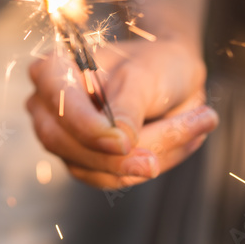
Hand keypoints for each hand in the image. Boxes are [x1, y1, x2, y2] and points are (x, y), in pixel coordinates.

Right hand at [26, 40, 217, 188]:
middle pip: (67, 144)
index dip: (87, 127)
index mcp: (53, 73)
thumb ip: (127, 109)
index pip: (59, 105)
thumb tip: (120, 145)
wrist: (172, 75)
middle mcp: (49, 108)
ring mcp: (64, 138)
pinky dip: (150, 166)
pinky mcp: (84, 163)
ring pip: (94, 168)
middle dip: (117, 156)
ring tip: (196, 125)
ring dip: (149, 157)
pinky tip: (184, 139)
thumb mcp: (143, 77)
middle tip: (157, 159)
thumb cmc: (154, 63)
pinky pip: (112, 179)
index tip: (124, 142)